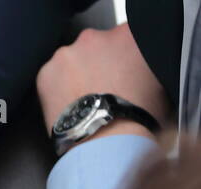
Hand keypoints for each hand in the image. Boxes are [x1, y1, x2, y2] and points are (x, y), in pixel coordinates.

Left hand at [36, 25, 169, 133]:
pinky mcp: (47, 72)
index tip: (118, 73)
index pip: (121, 39)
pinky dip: (55, 90)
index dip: (120, 60)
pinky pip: (50, 78)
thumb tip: (136, 69)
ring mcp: (69, 54)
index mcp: (127, 35)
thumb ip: (143, 63)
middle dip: (96, 66)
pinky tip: (69, 106)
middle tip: (100, 90)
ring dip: (75, 76)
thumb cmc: (136, 116)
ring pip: (70, 62)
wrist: (107, 140)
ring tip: (83, 102)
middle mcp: (96, 38)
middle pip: (94, 48)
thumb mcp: (156, 81)